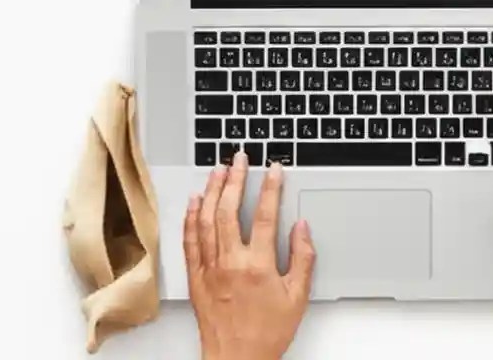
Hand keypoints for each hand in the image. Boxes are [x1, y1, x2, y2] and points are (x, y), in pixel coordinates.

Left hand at [184, 153, 314, 359]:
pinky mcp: (195, 279)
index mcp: (257, 266)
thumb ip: (303, 258)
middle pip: (228, 210)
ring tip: (218, 170)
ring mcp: (209, 269)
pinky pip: (190, 241)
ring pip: (206, 220)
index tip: (273, 170)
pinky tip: (194, 202)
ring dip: (212, 191)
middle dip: (235, 179)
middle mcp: (230, 263)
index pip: (264, 215)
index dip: (269, 188)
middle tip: (240, 159)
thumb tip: (302, 228)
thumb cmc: (266, 333)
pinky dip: (190, 218)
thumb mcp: (298, 297)